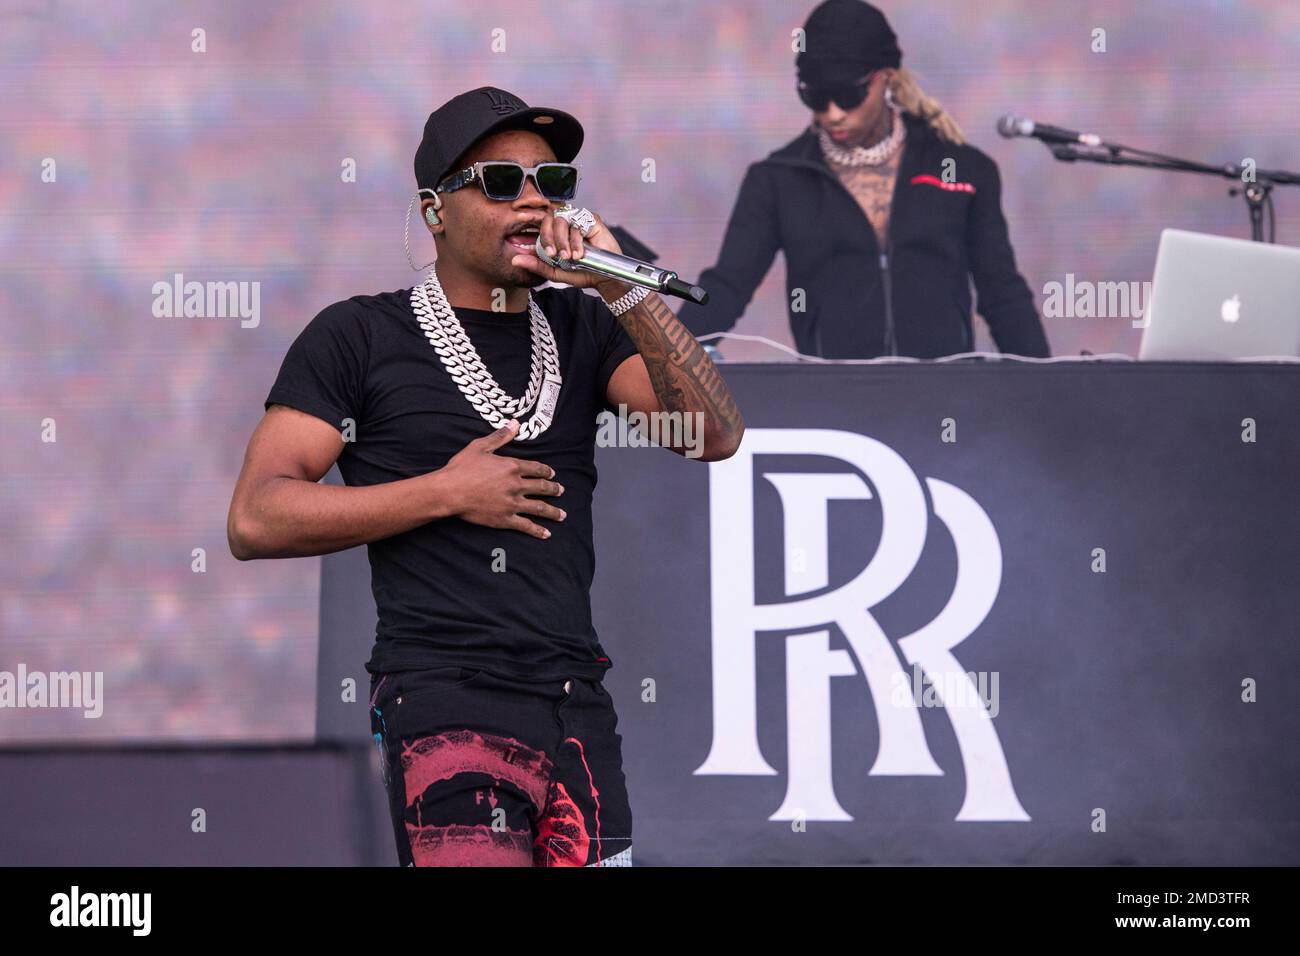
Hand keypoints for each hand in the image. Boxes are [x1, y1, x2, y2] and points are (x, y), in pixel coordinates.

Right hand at [437, 419, 564, 538]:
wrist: (449, 491)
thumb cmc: (461, 468)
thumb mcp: (480, 446)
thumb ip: (500, 436)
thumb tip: (515, 423)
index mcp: (512, 466)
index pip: (536, 469)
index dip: (547, 472)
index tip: (553, 474)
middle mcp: (516, 485)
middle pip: (542, 488)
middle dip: (554, 490)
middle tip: (561, 491)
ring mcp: (512, 503)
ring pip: (539, 507)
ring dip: (553, 512)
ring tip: (562, 515)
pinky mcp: (505, 519)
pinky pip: (526, 525)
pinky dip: (538, 530)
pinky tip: (547, 534)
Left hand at [510, 205, 624, 290]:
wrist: (604, 277)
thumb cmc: (582, 273)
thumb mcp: (556, 272)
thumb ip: (537, 265)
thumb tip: (515, 260)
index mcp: (556, 233)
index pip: (542, 223)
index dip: (540, 232)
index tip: (543, 246)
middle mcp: (567, 223)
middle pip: (550, 219)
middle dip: (550, 237)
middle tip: (555, 255)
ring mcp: (579, 220)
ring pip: (563, 220)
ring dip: (564, 241)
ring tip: (571, 258)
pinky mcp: (593, 219)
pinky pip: (579, 223)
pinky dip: (577, 239)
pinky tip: (580, 254)